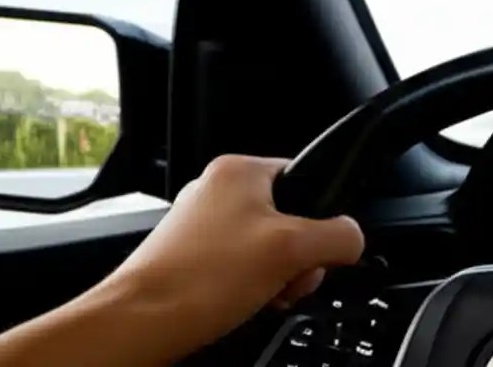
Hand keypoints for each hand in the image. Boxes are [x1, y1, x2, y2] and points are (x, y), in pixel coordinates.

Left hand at [102, 155, 364, 355]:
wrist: (139, 323)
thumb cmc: (200, 280)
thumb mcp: (294, 250)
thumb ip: (339, 236)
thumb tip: (353, 239)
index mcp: (239, 170)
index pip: (307, 178)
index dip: (320, 218)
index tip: (314, 249)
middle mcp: (216, 190)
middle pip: (290, 218)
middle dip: (297, 258)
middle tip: (285, 278)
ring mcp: (199, 225)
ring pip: (266, 247)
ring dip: (276, 277)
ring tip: (261, 294)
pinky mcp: (189, 257)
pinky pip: (239, 267)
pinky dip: (249, 287)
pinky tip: (241, 304)